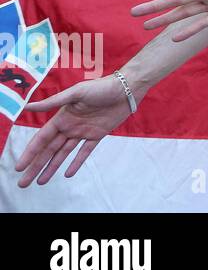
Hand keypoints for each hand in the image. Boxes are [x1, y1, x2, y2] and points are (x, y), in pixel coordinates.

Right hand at [14, 76, 132, 186]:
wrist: (126, 89)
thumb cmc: (101, 87)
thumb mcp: (76, 93)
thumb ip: (53, 102)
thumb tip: (27, 106)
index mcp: (62, 117)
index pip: (42, 139)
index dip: (30, 153)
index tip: (19, 166)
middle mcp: (70, 126)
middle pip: (49, 149)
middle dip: (36, 165)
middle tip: (24, 182)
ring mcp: (83, 131)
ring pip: (64, 153)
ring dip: (52, 167)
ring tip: (41, 181)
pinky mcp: (97, 134)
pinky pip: (85, 151)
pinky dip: (76, 162)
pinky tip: (67, 174)